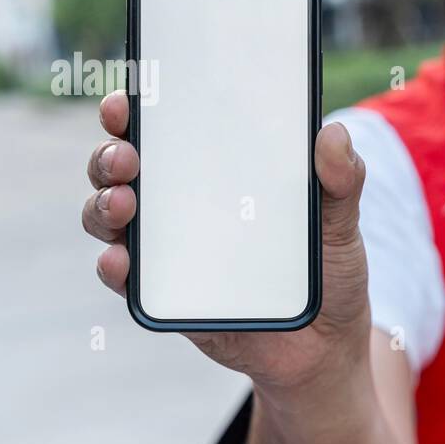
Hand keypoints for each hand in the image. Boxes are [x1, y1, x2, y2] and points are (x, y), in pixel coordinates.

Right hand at [82, 89, 370, 390]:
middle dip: (110, 153)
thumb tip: (333, 135)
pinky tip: (120, 259)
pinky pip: (125, 277)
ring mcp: (167, 248)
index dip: (138, 107)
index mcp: (218, 171)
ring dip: (103, 203)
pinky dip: (113, 265)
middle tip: (126, 155)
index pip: (166, 128)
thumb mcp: (341, 223)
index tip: (131, 95)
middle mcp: (181, 203)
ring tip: (123, 203)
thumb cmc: (329, 273)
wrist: (325, 348)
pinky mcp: (164, 294)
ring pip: (110, 215)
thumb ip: (342, 180)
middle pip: (124, 166)